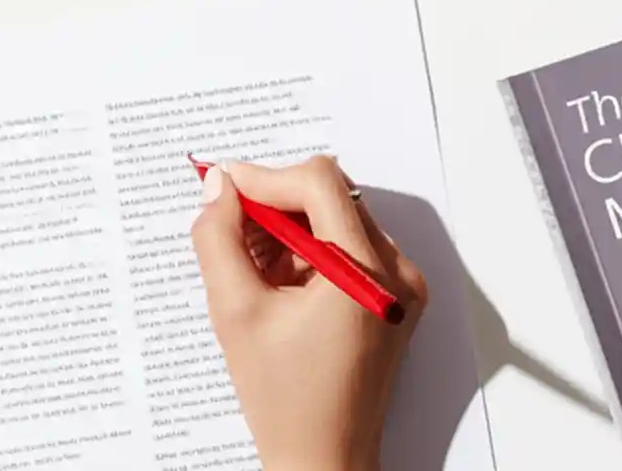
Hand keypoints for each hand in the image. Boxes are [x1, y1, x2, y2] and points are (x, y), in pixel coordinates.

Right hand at [190, 157, 427, 470]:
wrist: (323, 459)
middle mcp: (398, 273)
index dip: (266, 178)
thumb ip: (219, 238)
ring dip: (291, 229)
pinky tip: (279, 284)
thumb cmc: (283, 400)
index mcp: (366, 276)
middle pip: (332, 196)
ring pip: (339, 218)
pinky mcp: (396, 297)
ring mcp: (403, 285)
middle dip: (276, 206)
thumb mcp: (235, 312)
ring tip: (254, 269)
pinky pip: (350, 246)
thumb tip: (219, 187)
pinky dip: (310, 251)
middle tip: (232, 231)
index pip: (320, 184)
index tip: (226, 188)